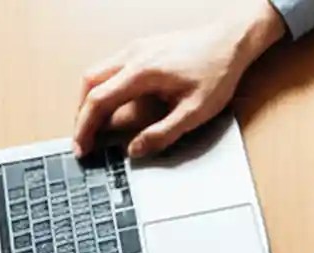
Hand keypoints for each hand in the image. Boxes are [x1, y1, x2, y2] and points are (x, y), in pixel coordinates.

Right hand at [74, 0, 285, 158]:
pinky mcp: (143, 47)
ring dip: (91, 99)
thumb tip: (135, 150)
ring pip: (97, 72)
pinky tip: (114, 101)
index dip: (85, 128)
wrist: (231, 41)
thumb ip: (163, 134)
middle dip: (82, 113)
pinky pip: (111, 66)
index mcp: (142, 72)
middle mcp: (133, 55)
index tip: (82, 148)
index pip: (99, 101)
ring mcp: (136, 48)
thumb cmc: (217, 71)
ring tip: (96, 124)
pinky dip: (103, 86)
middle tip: (85, 139)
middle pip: (89, 84)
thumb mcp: (195, 112)